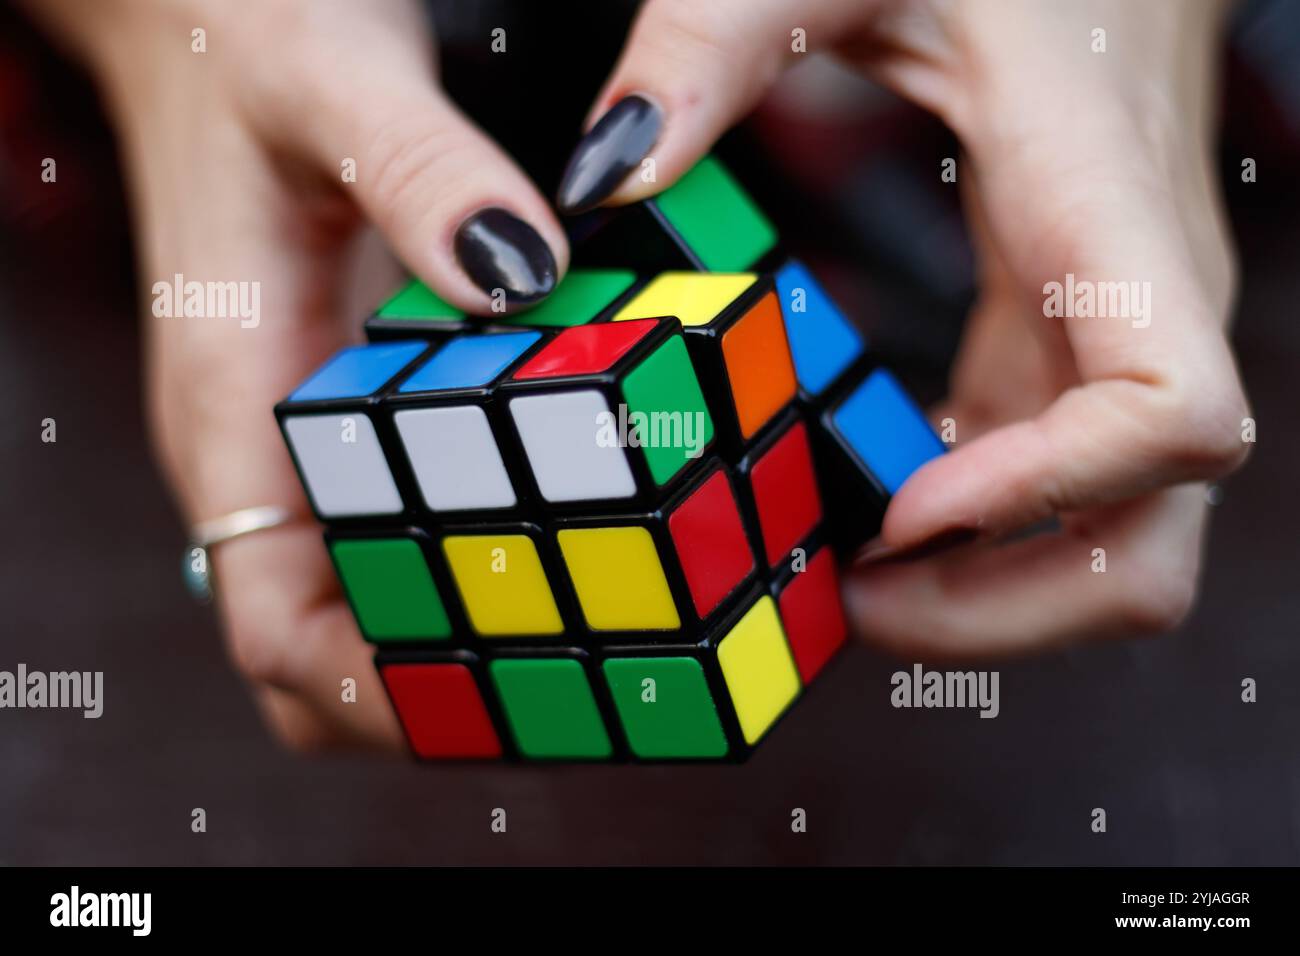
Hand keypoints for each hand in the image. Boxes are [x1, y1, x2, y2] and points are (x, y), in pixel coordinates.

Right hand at [25, 0, 568, 748]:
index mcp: (233, 410)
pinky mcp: (362, 406)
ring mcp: (317, 437)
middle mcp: (270, 452)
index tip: (513, 696)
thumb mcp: (330, 83)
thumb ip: (418, 175)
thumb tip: (521, 274)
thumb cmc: (241, 38)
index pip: (276, 629)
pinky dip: (494, 552)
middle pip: (341, 652)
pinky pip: (418, 521)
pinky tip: (598, 521)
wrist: (213, 12)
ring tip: (626, 625)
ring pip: (383, 601)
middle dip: (459, 691)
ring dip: (485, 634)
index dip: (383, 693)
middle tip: (611, 671)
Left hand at [564, 0, 1249, 655]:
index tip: (898, 510)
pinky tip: (869, 503)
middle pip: (1146, 537)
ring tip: (837, 577)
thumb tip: (601, 180)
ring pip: (1111, 537)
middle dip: (1001, 606)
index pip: (1171, 412)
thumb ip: (708, 47)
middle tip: (844, 599)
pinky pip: (1053, 484)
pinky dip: (970, 529)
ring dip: (981, 589)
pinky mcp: (1076, 341)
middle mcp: (1142, 297)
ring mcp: (1118, 333)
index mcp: (1103, 209)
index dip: (1043, 496)